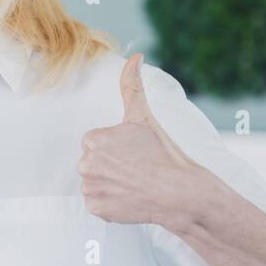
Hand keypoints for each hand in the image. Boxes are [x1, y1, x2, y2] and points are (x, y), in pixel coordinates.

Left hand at [78, 53, 206, 228]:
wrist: (180, 192)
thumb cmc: (164, 153)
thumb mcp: (144, 116)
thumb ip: (132, 85)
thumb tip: (135, 57)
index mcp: (93, 139)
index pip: (97, 143)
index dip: (117, 148)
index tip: (134, 153)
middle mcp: (86, 164)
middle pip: (94, 162)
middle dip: (111, 165)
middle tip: (136, 169)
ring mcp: (90, 189)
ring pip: (95, 183)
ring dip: (110, 184)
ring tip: (134, 183)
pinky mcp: (96, 209)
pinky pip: (97, 204)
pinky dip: (111, 203)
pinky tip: (129, 197)